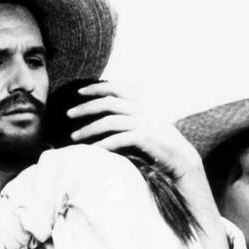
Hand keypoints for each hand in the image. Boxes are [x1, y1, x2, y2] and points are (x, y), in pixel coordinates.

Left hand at [66, 81, 202, 180]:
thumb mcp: (144, 127)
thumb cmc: (159, 147)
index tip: (78, 92)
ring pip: (110, 121)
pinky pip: (119, 139)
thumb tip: (104, 119)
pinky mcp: (146, 138)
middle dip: (85, 107)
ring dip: (89, 129)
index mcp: (142, 103)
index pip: (117, 87)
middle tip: (67, 114)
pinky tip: (91, 151)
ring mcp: (145, 123)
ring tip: (74, 138)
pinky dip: (103, 145)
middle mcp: (143, 109)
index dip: (96, 87)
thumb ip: (128, 119)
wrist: (181, 160)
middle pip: (109, 102)